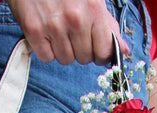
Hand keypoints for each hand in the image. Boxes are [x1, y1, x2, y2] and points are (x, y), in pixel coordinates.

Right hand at [8, 0, 127, 64]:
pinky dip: (47, 49)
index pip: (103, 52)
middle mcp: (75, 18)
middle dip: (80, 49)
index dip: (100, 53)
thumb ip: (108, 24)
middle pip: (84, 58)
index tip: (95, 48)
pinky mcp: (34, 30)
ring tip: (59, 30)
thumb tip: (123, 50)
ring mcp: (53, 25)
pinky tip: (47, 33)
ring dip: (63, 49)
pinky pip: (47, 57)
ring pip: (65, 59)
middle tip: (73, 32)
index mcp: (93, 9)